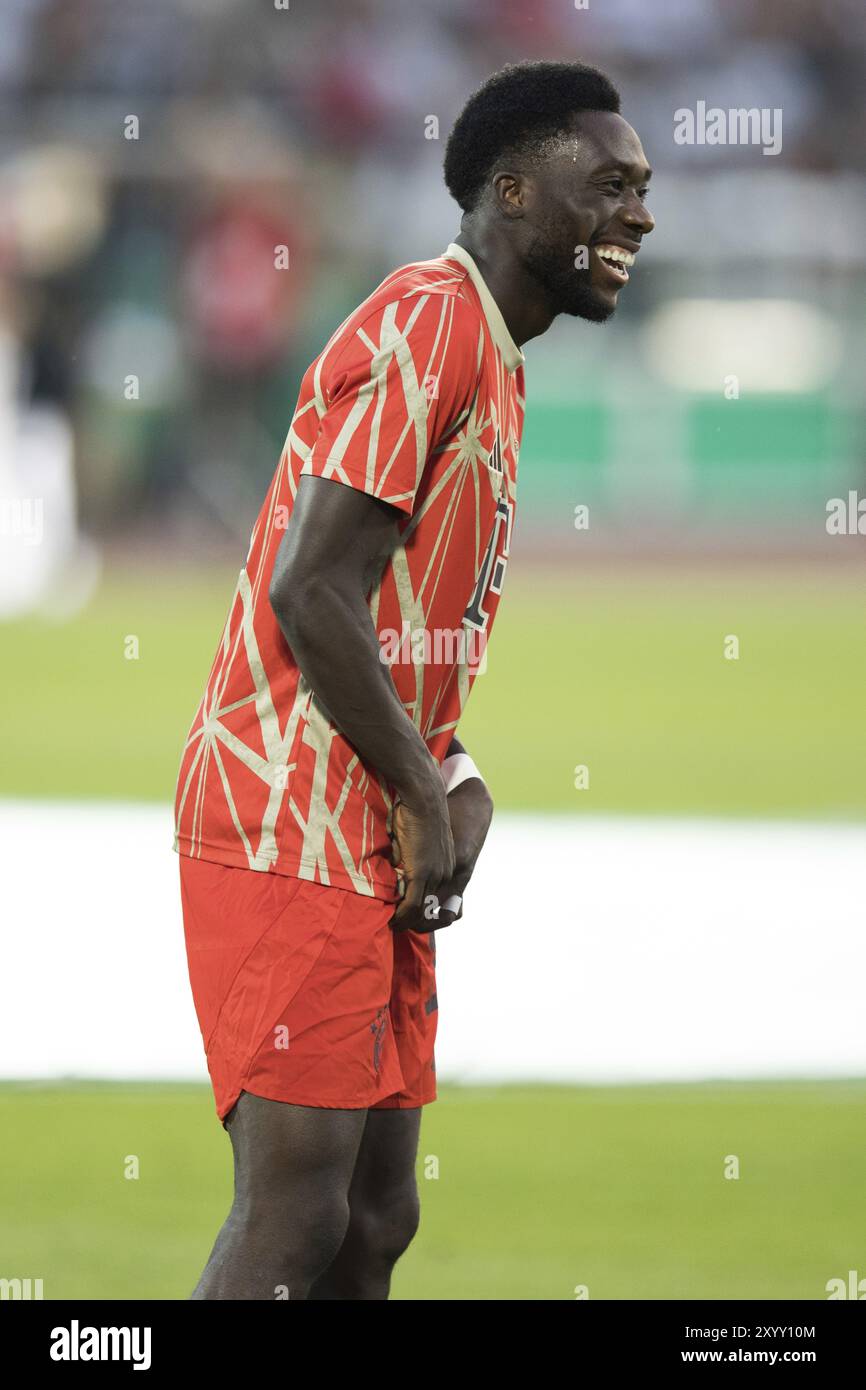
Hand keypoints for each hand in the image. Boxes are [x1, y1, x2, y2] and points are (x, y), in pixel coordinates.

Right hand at [397, 778, 492, 932]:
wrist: (424, 798)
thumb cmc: (416, 812)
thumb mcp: (416, 839)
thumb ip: (410, 855)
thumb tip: (396, 865)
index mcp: (447, 866)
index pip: (439, 899)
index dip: (424, 912)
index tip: (408, 917)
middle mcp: (446, 873)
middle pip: (433, 910)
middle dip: (416, 922)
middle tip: (398, 927)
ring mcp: (436, 874)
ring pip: (422, 911)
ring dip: (407, 922)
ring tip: (393, 926)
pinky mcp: (423, 872)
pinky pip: (413, 904)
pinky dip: (402, 916)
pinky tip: (393, 921)